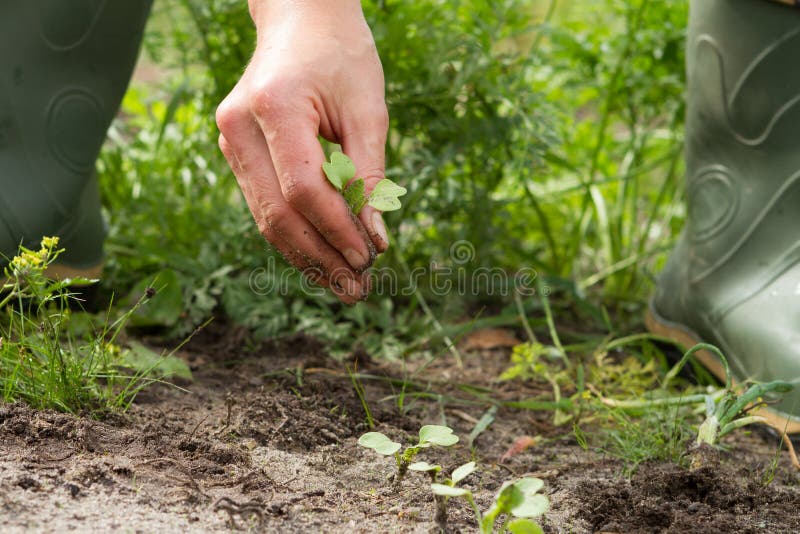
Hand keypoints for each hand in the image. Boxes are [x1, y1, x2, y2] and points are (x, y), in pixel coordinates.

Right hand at [216, 0, 388, 303]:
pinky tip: (324, 259)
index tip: (370, 258)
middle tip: (358, 290)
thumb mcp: (368, 110)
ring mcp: (230, 141)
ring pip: (267, 218)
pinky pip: (265, 206)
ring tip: (344, 286)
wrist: (301, 19)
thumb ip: (369, 176)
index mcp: (273, 105)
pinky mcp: (238, 153)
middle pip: (278, 214)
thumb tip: (376, 241)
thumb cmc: (342, 55)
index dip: (338, 230)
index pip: (304, 188)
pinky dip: (297, 235)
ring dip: (307, 257)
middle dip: (321, 258)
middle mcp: (238, 127)